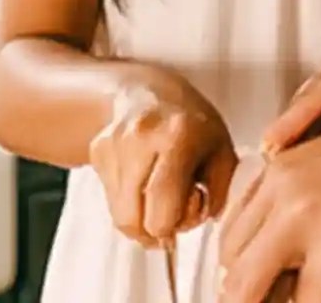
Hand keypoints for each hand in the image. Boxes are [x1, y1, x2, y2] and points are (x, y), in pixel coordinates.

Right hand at [89, 66, 236, 247]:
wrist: (150, 91)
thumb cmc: (195, 126)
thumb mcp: (223, 153)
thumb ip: (216, 193)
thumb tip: (191, 222)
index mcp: (178, 137)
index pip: (162, 206)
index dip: (171, 227)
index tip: (182, 223)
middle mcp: (141, 137)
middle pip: (132, 217)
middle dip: (152, 230)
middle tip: (170, 215)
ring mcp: (113, 142)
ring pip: (117, 214)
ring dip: (139, 218)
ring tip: (157, 197)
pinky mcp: (97, 150)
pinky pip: (109, 199)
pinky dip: (127, 203)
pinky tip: (142, 183)